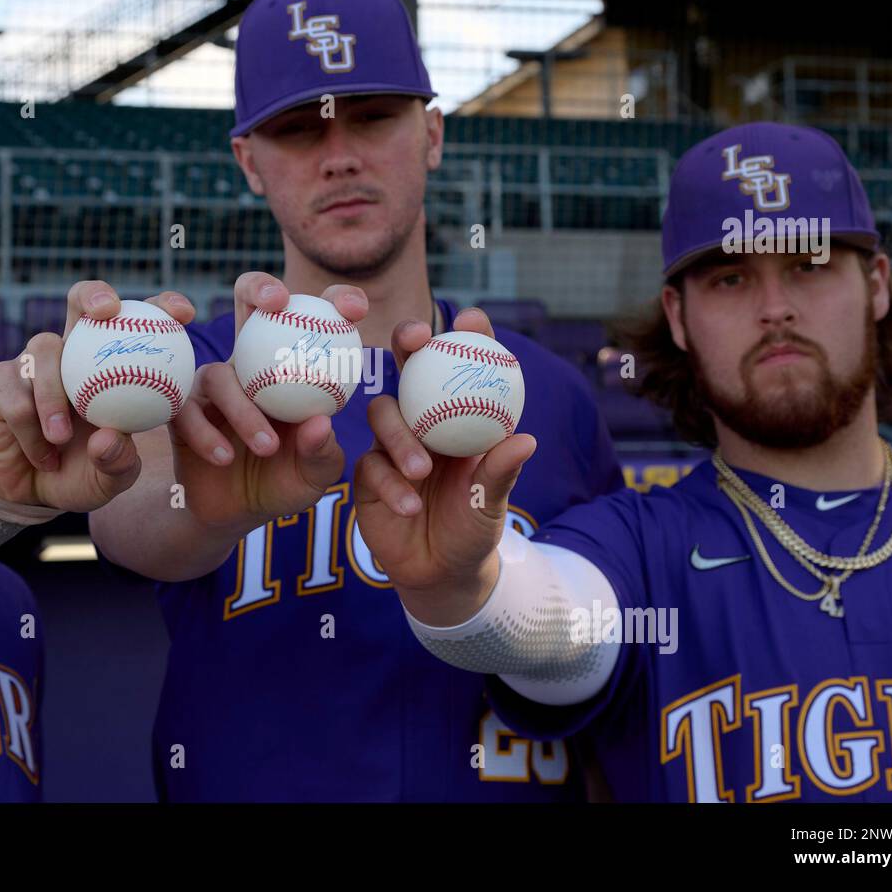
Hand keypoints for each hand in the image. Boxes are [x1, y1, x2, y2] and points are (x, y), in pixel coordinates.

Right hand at [0, 282, 195, 512]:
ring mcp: (34, 363)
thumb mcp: (112, 476)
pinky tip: (43, 455)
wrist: (33, 495)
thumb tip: (108, 436)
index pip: (139, 321)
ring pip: (44, 349)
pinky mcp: (1, 382)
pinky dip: (30, 430)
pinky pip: (16, 395)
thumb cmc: (85, 475)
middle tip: (107, 312)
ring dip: (54, 394)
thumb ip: (119, 461)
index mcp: (112, 364)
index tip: (184, 314)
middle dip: (94, 294)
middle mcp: (73, 353)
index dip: (162, 306)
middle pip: (80, 301)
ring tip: (61, 436)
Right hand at [167, 272, 367, 532]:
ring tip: (267, 447)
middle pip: (249, 301)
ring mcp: (214, 382)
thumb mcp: (315, 473)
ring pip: (221, 373)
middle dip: (260, 287)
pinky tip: (224, 457)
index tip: (353, 310)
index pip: (315, 317)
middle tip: (278, 303)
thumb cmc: (287, 482)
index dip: (334, 300)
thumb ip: (321, 450)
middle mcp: (252, 361)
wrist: (238, 515)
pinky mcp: (181, 410)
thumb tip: (318, 422)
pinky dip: (208, 435)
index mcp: (294, 364)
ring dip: (244, 410)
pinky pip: (188, 411)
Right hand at [353, 308, 535, 624]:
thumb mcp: (492, 502)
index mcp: (458, 416)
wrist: (440, 572)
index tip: (473, 319)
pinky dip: (393, 484)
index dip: (466, 337)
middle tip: (415, 338)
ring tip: (423, 469)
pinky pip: (372, 467)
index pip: (462, 366)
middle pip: (410, 368)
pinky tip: (410, 503)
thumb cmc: (473, 526)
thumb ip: (501, 472)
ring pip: (384, 414)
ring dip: (402, 435)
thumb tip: (524, 440)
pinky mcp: (367, 474)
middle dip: (409, 343)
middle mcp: (422, 420)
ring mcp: (391, 444)